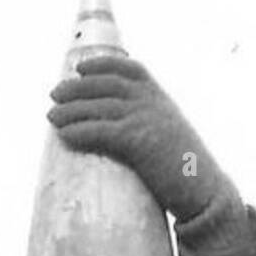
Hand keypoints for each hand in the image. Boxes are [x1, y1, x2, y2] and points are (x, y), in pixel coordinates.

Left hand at [47, 55, 234, 222]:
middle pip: (107, 84)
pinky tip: (64, 136)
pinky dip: (79, 131)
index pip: (130, 69)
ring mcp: (146, 119)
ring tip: (51, 116)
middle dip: (77, 87)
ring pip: (99, 106)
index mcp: (161, 98)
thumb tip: (123, 128)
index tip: (80, 68)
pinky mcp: (138, 141)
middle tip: (54, 94)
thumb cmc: (185, 170)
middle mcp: (153, 102)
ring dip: (71, 110)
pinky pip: (101, 130)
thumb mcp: (169, 135)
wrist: (204, 191)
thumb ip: (150, 124)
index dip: (102, 64)